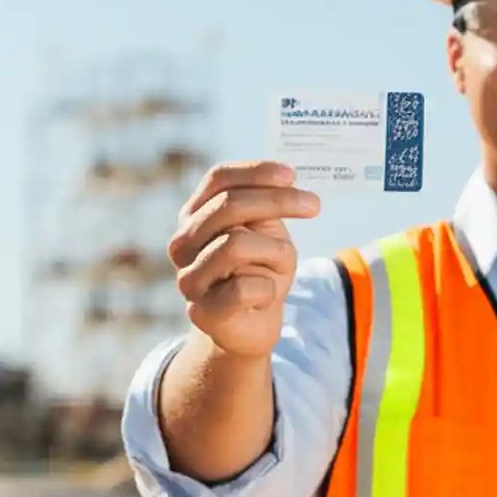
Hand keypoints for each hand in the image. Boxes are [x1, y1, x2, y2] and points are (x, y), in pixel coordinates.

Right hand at [168, 161, 319, 358]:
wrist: (252, 324)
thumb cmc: (260, 270)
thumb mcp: (266, 230)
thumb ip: (264, 206)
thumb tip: (285, 178)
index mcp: (194, 215)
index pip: (218, 180)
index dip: (255, 171)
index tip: (292, 175)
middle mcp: (182, 243)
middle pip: (227, 206)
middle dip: (277, 201)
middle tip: (313, 205)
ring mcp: (188, 278)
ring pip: (236, 244)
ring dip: (275, 252)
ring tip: (281, 266)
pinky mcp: (202, 312)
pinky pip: (245, 288)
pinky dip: (269, 288)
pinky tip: (266, 295)